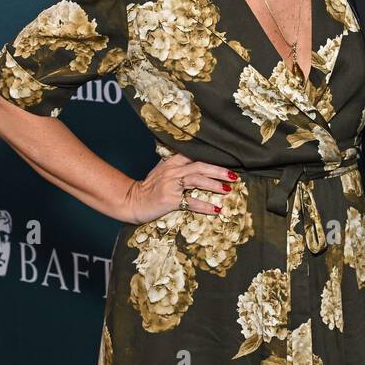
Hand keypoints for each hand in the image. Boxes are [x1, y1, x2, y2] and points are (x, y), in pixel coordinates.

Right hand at [120, 152, 238, 224]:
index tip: (227, 160)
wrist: (131, 201)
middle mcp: (173, 171)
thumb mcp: (161, 171)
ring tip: (228, 190)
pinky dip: (204, 205)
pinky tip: (215, 209)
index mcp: (172, 162)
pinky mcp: (169, 199)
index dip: (212, 157)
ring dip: (214, 185)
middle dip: (219, 171)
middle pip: (200, 166)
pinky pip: (190, 202)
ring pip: (197, 180)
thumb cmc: (148, 188)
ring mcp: (171, 185)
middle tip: (234, 176)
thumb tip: (195, 163)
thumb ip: (176, 165)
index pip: (195, 155)